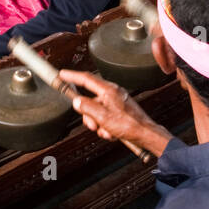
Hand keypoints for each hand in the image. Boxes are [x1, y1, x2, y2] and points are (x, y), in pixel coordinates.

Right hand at [58, 69, 173, 156]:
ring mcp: (116, 102)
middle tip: (93, 125)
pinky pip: (104, 117)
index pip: (86, 79)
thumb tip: (77, 101)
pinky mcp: (119, 111)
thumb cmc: (129, 124)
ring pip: (96, 111)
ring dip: (97, 123)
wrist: (145, 134)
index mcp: (108, 90)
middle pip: (90, 100)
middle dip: (88, 115)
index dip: (72, 76)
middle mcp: (112, 93)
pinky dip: (105, 126)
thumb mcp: (102, 117)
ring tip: (106, 131)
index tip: (63, 74)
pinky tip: (112, 132)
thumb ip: (87, 107)